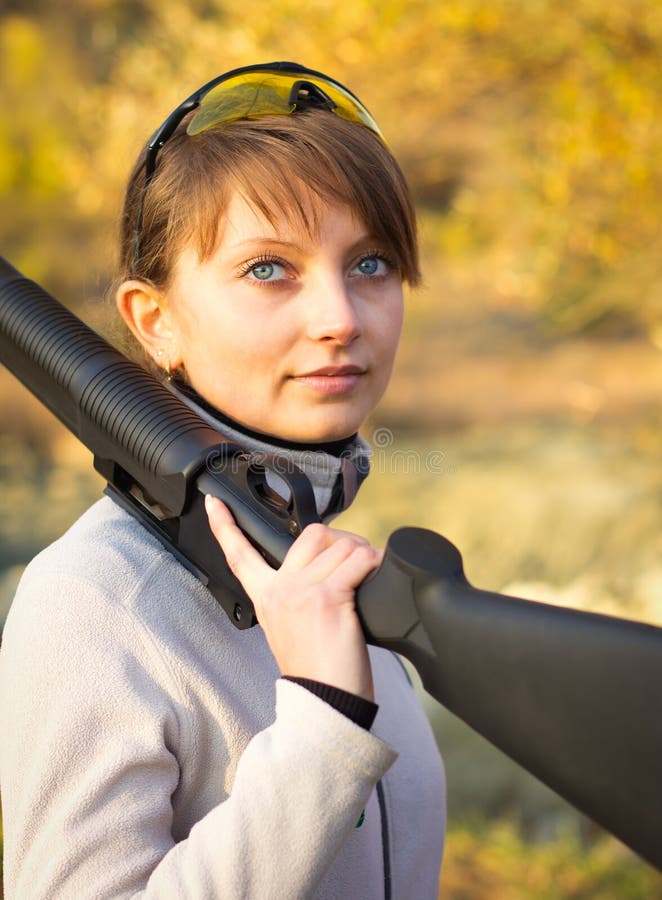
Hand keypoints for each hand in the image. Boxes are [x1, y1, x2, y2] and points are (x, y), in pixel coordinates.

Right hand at [205, 496, 382, 701]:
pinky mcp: (328, 599)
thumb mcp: (291, 628)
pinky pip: (359, 561)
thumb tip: (329, 565)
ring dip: (364, 556)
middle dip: (341, 542)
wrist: (327, 703)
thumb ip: (298, 594)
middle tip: (354, 566)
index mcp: (266, 597)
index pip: (239, 554)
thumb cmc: (318, 671)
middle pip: (312, 534)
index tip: (214, 502)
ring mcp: (302, 592)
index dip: (225, 526)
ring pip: (343, 545)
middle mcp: (280, 590)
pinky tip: (375, 578)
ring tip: (366, 582)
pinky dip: (375, 564)